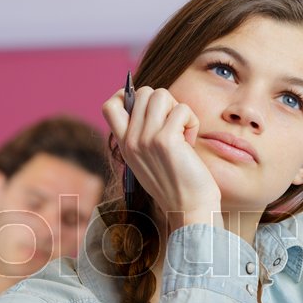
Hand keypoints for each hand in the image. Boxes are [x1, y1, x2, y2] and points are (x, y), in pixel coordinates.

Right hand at [102, 86, 222, 230]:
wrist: (189, 209)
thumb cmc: (177, 185)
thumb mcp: (149, 159)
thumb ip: (143, 135)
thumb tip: (152, 103)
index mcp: (124, 145)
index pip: (110, 105)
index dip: (127, 95)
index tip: (148, 107)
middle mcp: (131, 141)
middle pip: (143, 92)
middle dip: (164, 103)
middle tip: (173, 126)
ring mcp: (146, 139)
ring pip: (161, 95)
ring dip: (178, 109)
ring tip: (183, 132)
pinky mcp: (166, 140)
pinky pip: (182, 109)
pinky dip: (192, 121)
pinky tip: (191, 142)